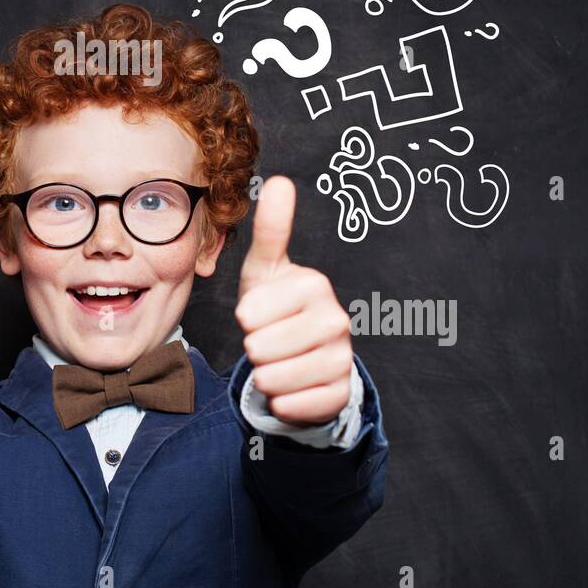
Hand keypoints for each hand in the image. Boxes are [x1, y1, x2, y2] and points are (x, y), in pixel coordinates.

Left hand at [234, 175, 353, 425]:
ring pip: (273, 379)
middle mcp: (336, 319)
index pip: (249, 314)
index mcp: (314, 284)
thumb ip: (271, 228)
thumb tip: (279, 180)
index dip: (245, 319)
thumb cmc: (277, 308)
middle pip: (259, 348)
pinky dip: (282, 403)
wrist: (302, 357)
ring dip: (265, 377)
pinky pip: (293, 406)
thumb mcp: (266, 270)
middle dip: (254, 350)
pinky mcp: (341, 394)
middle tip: (271, 340)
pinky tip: (291, 388)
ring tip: (279, 361)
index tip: (261, 313)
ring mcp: (342, 358)